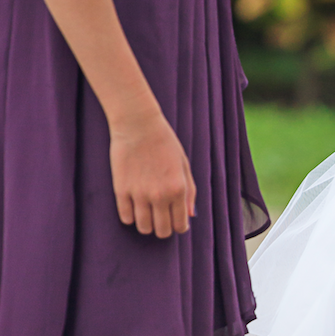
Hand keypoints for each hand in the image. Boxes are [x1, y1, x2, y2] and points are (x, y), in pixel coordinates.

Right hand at [109, 108, 195, 237]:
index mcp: (179, 188)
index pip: (180, 225)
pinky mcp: (121, 191)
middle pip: (161, 231)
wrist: (139, 126)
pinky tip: (135, 205)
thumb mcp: (184, 164)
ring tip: (148, 212)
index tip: (176, 222)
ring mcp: (139, 195)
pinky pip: (126, 217)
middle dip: (163, 228)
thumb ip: (189, 190)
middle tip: (162, 218)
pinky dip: (131, 216)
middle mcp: (160, 195)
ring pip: (143, 228)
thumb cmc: (165, 143)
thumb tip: (190, 215)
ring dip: (147, 224)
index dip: (179, 227)